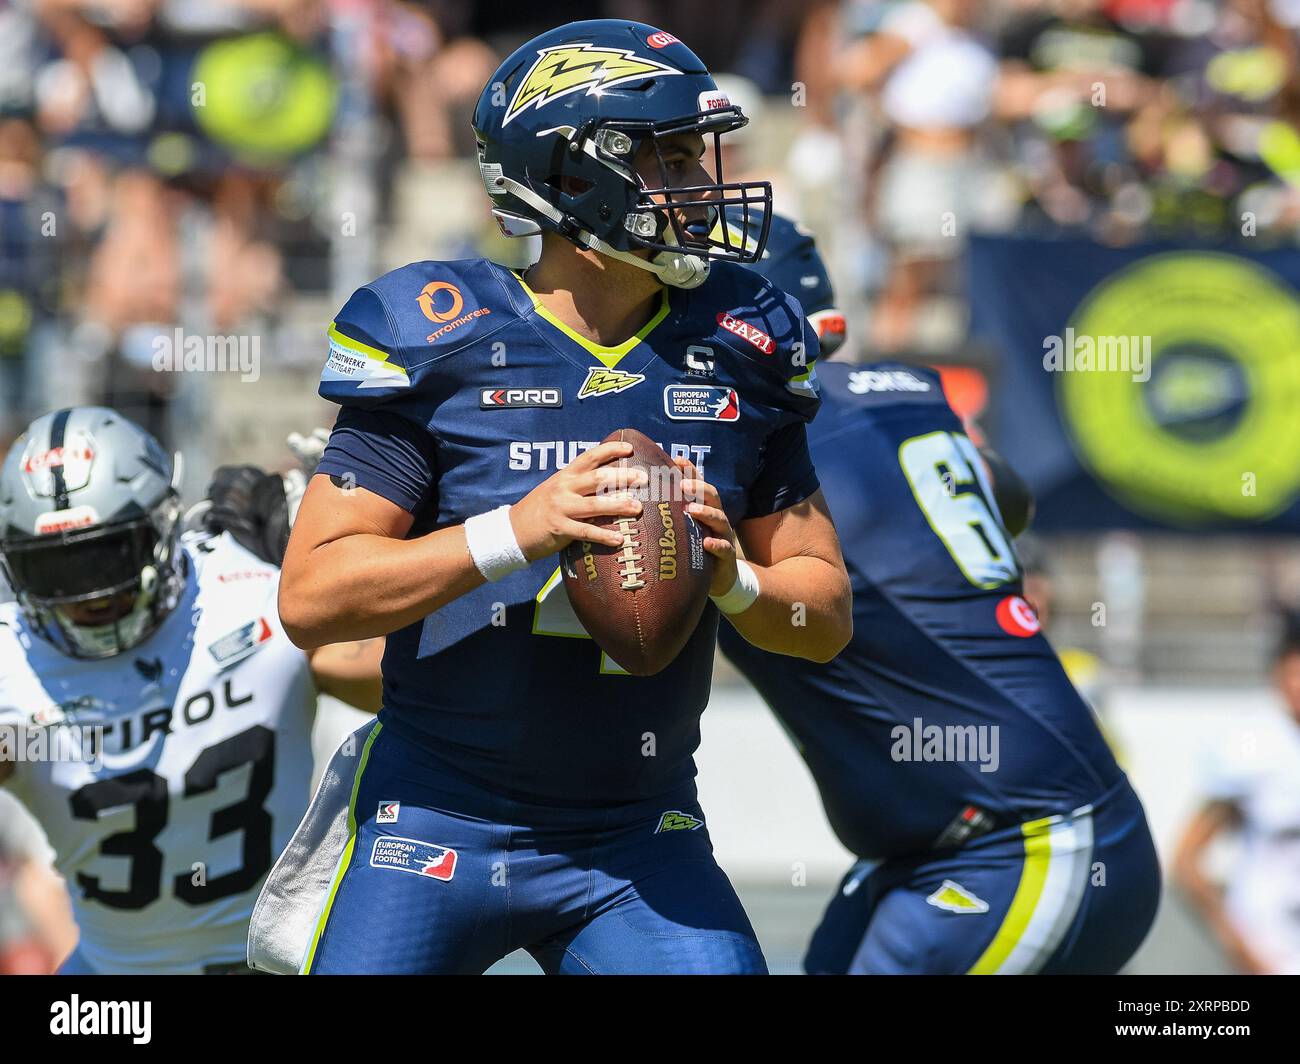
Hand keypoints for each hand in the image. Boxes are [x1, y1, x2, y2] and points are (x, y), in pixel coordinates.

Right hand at [509, 441, 647, 559]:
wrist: (513, 529)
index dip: (610, 450)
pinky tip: (620, 539)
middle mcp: (564, 488)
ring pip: (595, 504)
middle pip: (598, 478)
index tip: (629, 448)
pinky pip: (586, 532)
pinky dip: (604, 536)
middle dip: (623, 477)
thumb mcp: (557, 489)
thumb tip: (610, 481)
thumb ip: (578, 484)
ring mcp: (561, 508)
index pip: (590, 457)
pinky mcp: (560, 529)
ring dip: (619, 505)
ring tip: (638, 508)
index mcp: (565, 475)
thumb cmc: (541, 509)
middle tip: (644, 479)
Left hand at [673, 456, 737, 596]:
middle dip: (699, 488)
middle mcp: (716, 518)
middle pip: (712, 497)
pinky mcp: (726, 556)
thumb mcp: (684, 529)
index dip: (690, 471)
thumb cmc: (695, 549)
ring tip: (692, 509)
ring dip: (707, 512)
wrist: (719, 578)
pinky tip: (707, 543)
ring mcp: (723, 536)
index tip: (677, 460)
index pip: (699, 485)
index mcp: (705, 508)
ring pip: (719, 519)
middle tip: (683, 483)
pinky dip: (716, 544)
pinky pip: (723, 548)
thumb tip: (642, 497)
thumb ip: (671, 513)